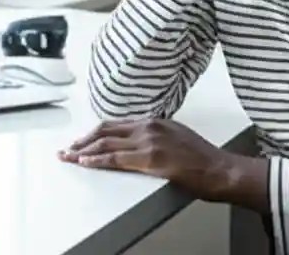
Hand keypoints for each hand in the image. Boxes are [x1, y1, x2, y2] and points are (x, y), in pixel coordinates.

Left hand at [58, 119, 268, 209]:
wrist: (221, 168)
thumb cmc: (203, 159)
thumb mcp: (177, 136)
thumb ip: (156, 135)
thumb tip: (137, 144)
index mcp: (154, 120)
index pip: (115, 124)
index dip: (95, 132)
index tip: (81, 140)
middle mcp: (149, 126)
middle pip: (105, 130)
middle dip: (83, 140)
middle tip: (67, 149)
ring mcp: (149, 141)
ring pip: (106, 143)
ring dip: (83, 151)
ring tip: (68, 157)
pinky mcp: (151, 158)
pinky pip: (116, 158)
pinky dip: (97, 160)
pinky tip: (85, 163)